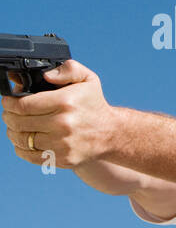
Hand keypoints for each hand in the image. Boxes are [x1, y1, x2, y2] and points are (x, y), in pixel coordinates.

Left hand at [1, 60, 118, 167]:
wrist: (112, 134)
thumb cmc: (94, 105)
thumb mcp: (87, 79)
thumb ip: (68, 69)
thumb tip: (46, 75)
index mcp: (65, 102)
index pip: (22, 105)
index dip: (9, 102)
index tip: (9, 101)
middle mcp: (63, 124)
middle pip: (18, 122)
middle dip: (9, 116)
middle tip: (11, 113)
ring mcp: (62, 144)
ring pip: (21, 139)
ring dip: (13, 132)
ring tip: (17, 126)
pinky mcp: (62, 158)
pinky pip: (29, 155)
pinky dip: (21, 148)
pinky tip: (26, 140)